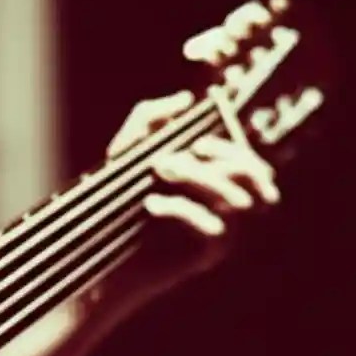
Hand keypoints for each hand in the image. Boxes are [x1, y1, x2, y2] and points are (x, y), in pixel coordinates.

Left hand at [104, 90, 279, 298]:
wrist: (98, 256)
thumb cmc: (116, 200)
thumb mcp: (127, 152)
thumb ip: (149, 117)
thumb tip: (186, 98)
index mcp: (220, 188)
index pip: (255, 167)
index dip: (234, 150)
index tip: (197, 143)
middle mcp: (230, 212)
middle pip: (257, 180)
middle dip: (221, 160)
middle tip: (178, 155)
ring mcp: (224, 236)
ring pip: (239, 202)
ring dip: (199, 177)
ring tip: (159, 171)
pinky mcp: (207, 258)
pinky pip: (213, 229)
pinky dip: (182, 209)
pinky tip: (152, 204)